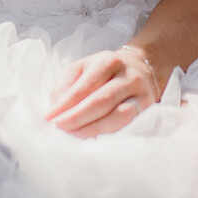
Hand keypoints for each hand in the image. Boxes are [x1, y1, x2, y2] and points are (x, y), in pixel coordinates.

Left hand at [46, 44, 163, 138]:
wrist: (143, 67)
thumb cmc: (106, 69)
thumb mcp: (84, 67)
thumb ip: (67, 84)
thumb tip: (56, 106)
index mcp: (108, 62)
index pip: (84, 86)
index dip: (65, 104)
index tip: (49, 117)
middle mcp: (127, 76)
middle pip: (101, 101)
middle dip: (77, 118)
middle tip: (59, 127)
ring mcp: (141, 93)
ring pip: (117, 116)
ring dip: (92, 129)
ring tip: (73, 133)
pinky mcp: (148, 108)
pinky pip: (127, 124)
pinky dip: (107, 132)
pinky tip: (92, 135)